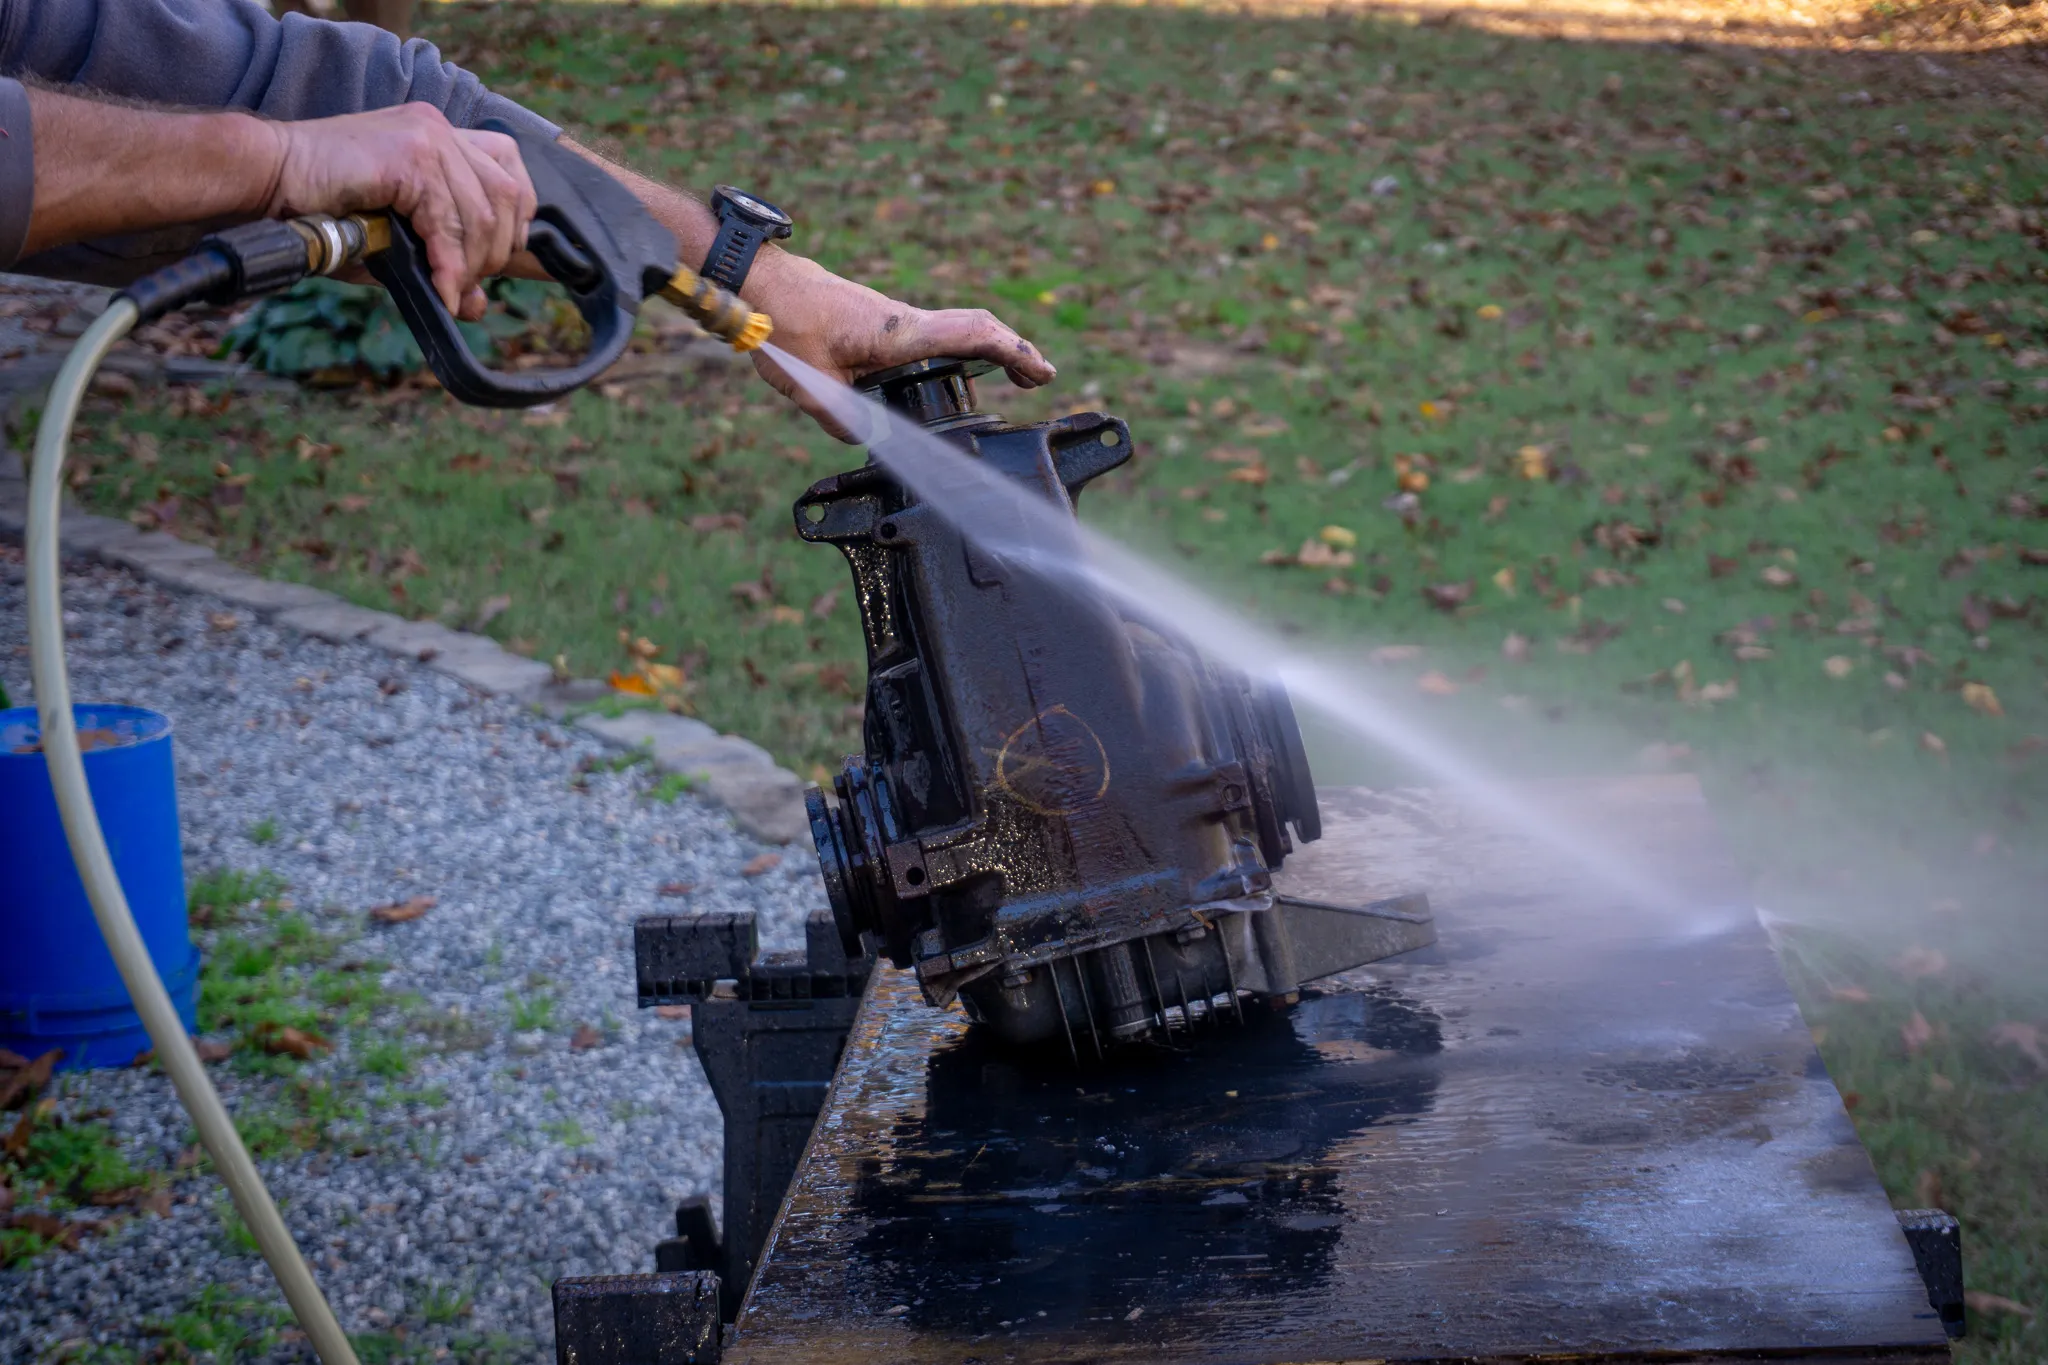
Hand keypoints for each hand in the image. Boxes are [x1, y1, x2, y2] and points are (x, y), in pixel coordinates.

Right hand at [263, 104, 536, 320]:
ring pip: (481, 214)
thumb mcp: (396, 242)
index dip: (516, 220)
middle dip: (495, 252)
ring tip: (449, 291)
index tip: (496, 259)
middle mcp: (440, 129)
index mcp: (441, 137)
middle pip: (507, 196)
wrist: (269, 178)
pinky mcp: (409, 155)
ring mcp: (427, 137)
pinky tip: (441, 290)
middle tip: (465, 285)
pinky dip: (449, 265)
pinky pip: (448, 222)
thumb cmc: (324, 208)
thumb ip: (443, 266)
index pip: (511, 171)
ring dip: (471, 265)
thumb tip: (479, 306)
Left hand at [744, 253, 1056, 439]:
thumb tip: (864, 437)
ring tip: (1009, 377)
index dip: (1012, 352)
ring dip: (987, 349)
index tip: (1042, 372)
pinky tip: (950, 373)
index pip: (970, 335)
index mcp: (897, 332)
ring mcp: (893, 319)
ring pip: (954, 329)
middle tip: (1037, 380)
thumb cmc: (783, 322)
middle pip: (974, 329)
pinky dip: (956, 348)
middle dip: (1013, 352)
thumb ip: (841, 417)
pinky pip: (930, 334)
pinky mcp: (878, 322)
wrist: (757, 282)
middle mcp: (903, 321)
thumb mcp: (810, 384)